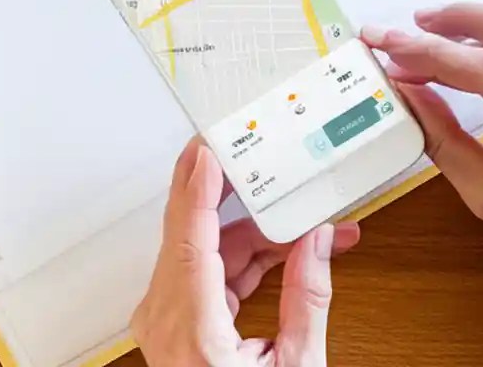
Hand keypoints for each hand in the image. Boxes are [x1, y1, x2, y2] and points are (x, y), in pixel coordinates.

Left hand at [132, 138, 360, 365]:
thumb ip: (307, 299)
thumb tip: (318, 243)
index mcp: (192, 331)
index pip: (189, 241)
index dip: (196, 189)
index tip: (205, 151)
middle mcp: (166, 319)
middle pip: (200, 238)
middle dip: (243, 203)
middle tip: (264, 161)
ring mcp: (164, 319)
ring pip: (206, 253)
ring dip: (256, 236)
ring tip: (309, 225)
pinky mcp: (173, 321)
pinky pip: (206, 274)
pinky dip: (244, 261)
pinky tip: (285, 251)